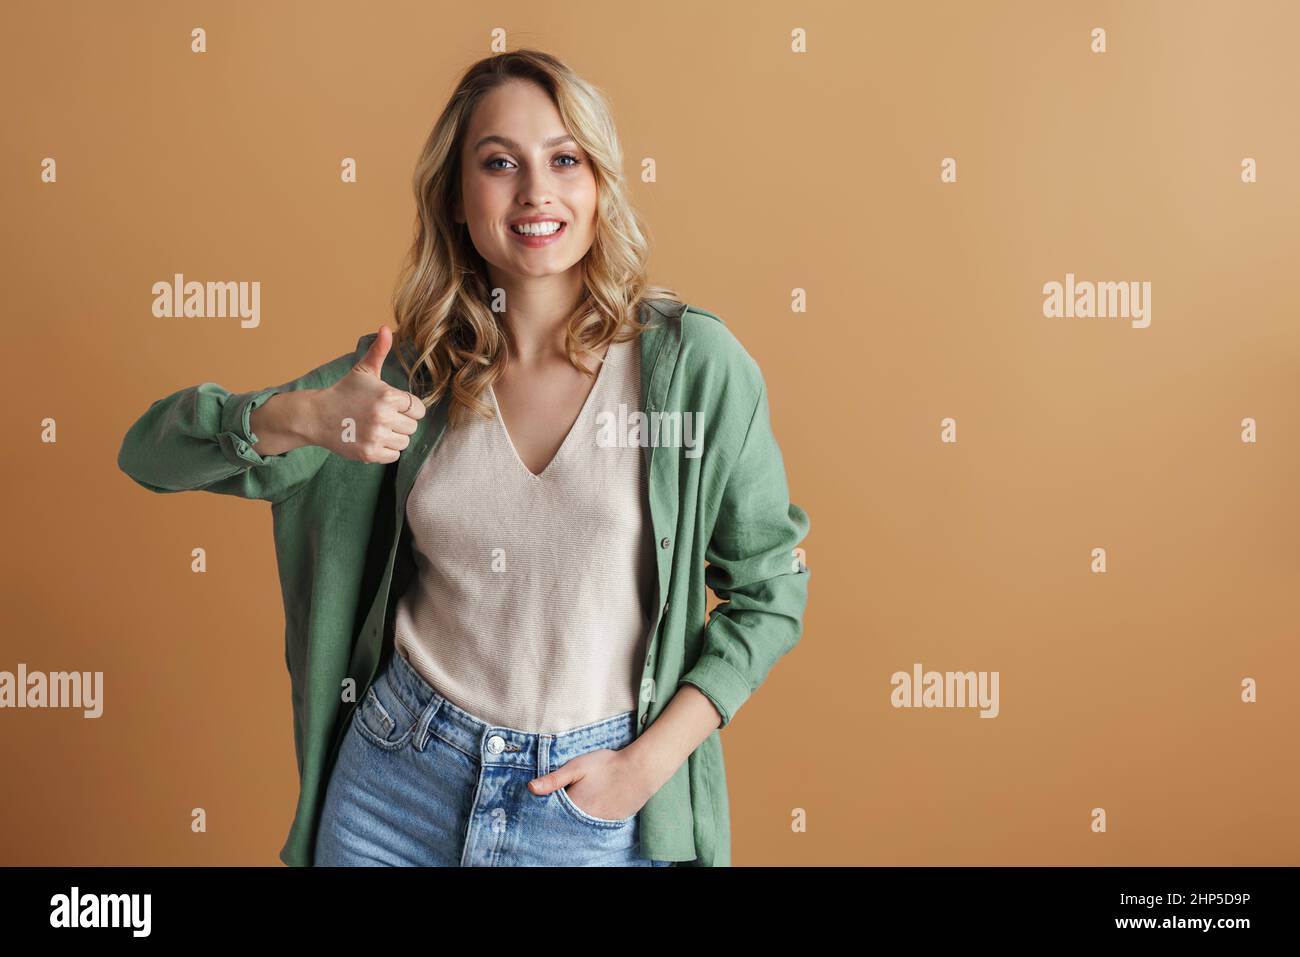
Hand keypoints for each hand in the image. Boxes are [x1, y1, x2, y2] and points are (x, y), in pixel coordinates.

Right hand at [308, 325, 425, 463]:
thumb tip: (386, 328)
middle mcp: (383, 416)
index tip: (393, 406)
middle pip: (412, 427)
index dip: (408, 408)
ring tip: (376, 427)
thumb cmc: (344, 392)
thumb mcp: (363, 371)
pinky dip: (385, 450)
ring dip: (393, 437)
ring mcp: (376, 436)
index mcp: (387, 395)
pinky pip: (394, 455)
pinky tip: (372, 439)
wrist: (316, 416)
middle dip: (400, 422)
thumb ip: (379, 351)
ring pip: (404, 442)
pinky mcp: (369, 453)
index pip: (418, 409)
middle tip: (381, 417)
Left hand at [527, 747, 653, 821]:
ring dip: (576, 819)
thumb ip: (553, 779)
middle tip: (564, 802)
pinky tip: (592, 808)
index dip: (547, 809)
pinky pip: (595, 826)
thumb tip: (530, 788)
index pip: (552, 814)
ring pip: (581, 825)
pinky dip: (590, 819)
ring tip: (580, 804)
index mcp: (573, 806)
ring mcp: (600, 824)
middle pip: (566, 822)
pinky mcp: (612, 823)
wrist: (640, 770)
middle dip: (561, 815)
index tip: (546, 802)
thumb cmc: (606, 765)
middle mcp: (585, 820)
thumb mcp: (576, 767)